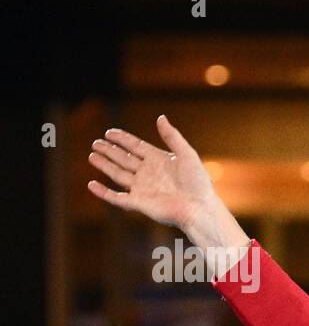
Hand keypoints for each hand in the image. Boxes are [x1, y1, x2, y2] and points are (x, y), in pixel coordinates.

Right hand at [87, 115, 218, 231]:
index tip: (109, 132)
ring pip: (118, 174)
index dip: (123, 139)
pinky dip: (103, 192)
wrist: (199, 208)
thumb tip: (160, 117)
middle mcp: (149, 173)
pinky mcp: (138, 203)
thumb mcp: (187, 154)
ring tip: (92, 156)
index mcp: (159, 160)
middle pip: (124, 159)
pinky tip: (92, 185)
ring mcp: (142, 188)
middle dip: (110, 151)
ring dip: (105, 165)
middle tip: (96, 143)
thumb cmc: (198, 183)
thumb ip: (172, 136)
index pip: (136, 146)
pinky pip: (117, 197)